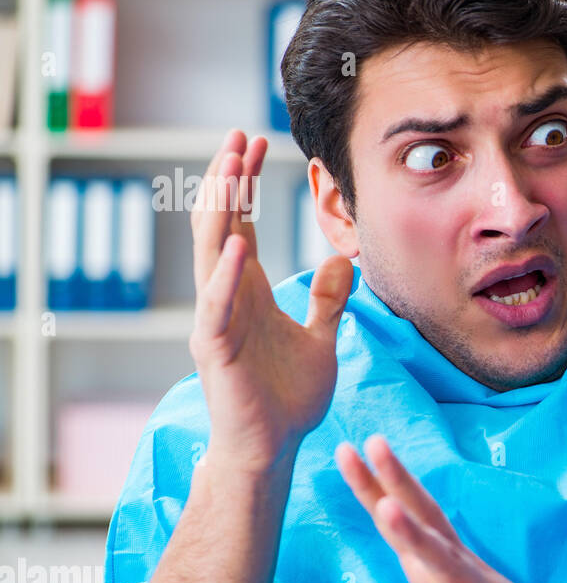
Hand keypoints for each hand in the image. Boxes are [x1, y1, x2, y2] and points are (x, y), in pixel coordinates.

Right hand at [189, 129, 353, 470]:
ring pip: (210, 252)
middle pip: (220, 224)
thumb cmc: (288, 398)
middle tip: (237, 136)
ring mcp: (216, 319)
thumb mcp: (320, 338)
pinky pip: (217, 304)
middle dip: (227, 180)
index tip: (253, 143)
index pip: (241, 223)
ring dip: (220, 210)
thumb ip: (326, 301)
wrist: (274, 445)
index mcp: (248, 290)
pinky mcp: (216, 347)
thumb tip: (339, 263)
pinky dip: (225, 274)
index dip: (244, 184)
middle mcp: (226, 296)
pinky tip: (237, 242)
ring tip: (229, 168)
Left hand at [306, 436, 566, 582]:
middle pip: (426, 523)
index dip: (375, 485)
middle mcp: (463, 571)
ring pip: (453, 568)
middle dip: (398, 486)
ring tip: (389, 512)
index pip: (403, 517)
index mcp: (439, 565)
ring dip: (421, 542)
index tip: (347, 448)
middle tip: (372, 444)